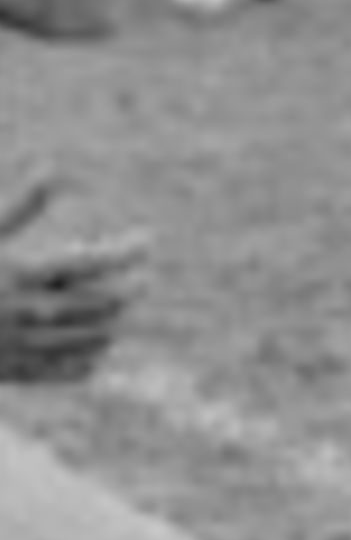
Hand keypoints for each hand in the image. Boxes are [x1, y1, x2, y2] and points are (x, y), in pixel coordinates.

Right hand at [0, 176, 148, 385]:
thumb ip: (20, 204)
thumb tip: (52, 168)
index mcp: (22, 273)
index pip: (90, 261)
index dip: (124, 251)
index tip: (147, 242)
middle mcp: (26, 310)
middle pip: (93, 303)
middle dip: (124, 292)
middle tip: (144, 281)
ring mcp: (17, 344)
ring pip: (79, 339)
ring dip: (107, 326)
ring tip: (124, 316)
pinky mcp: (5, 369)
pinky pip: (52, 371)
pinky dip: (78, 364)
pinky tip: (96, 357)